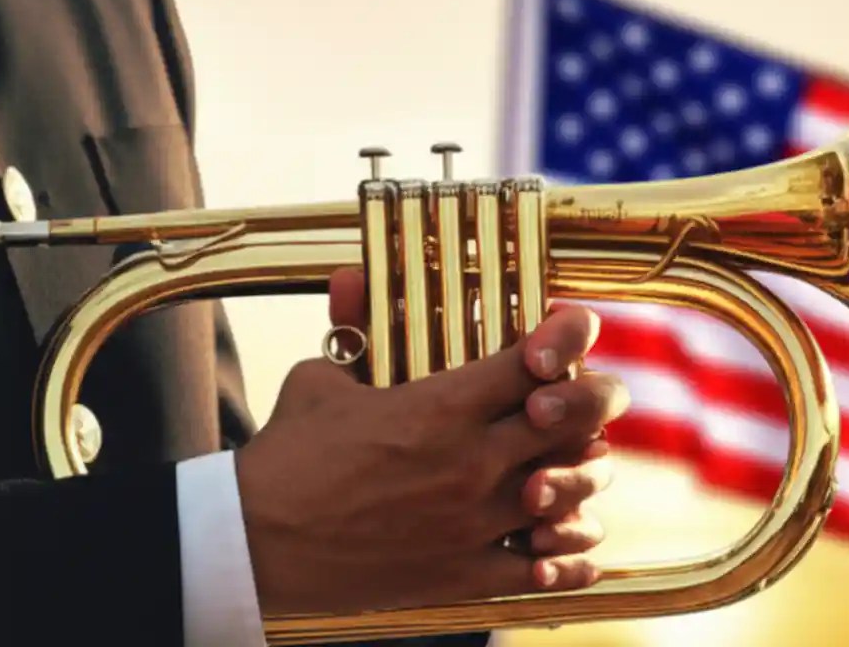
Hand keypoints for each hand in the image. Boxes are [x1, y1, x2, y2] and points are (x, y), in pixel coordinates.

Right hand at [234, 269, 627, 616]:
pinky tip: (567, 546)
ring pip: (572, 494)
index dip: (569, 336)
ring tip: (577, 467)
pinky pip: (541, 570)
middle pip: (575, 422)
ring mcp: (473, 521)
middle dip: (594, 401)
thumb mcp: (321, 379)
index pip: (538, 360)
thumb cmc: (288, 457)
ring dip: (583, 476)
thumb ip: (355, 328)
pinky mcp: (463, 573)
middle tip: (588, 396)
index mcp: (442, 406)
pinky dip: (565, 558)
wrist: (254, 543)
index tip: (576, 328)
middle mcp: (471, 461)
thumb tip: (353, 275)